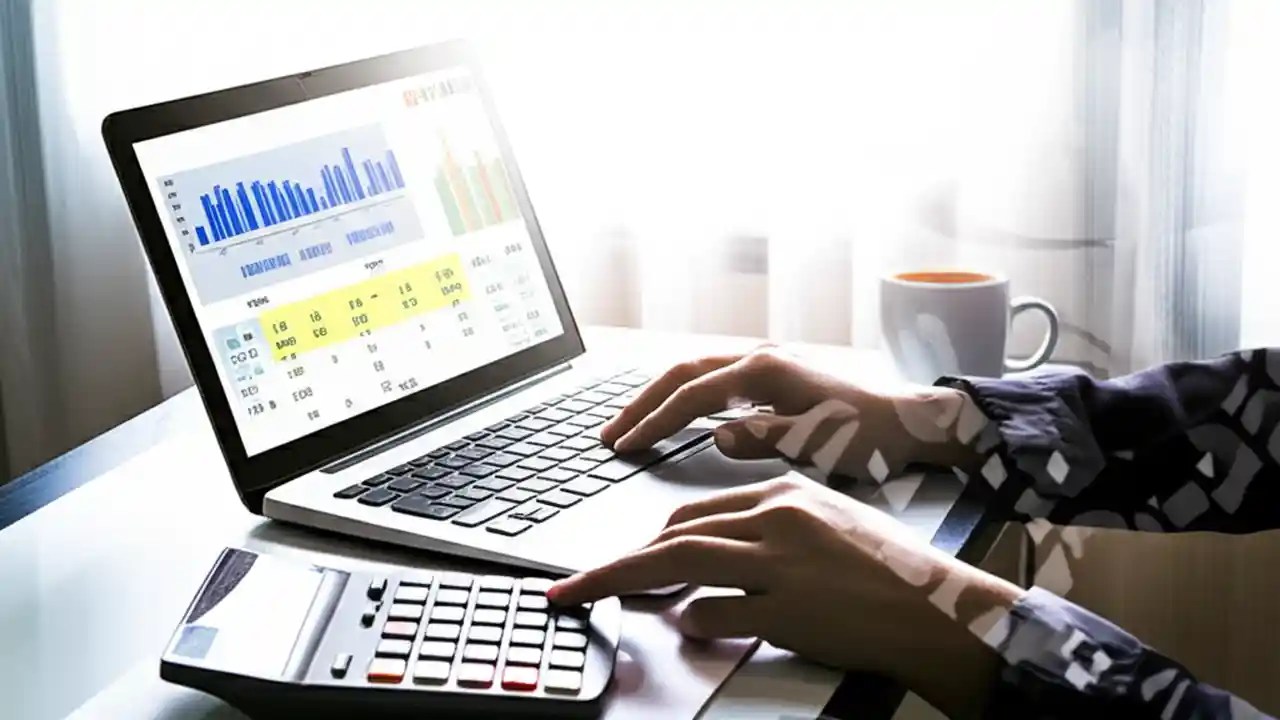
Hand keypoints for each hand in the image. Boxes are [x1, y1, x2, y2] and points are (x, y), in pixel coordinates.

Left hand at [549, 476, 1021, 717]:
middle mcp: (777, 520)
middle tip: (579, 581)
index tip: (623, 555)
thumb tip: (709, 552)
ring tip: (585, 594)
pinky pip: (716, 613)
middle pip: (676, 532)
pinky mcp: (788, 610)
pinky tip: (691, 626)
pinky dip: (693, 621)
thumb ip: (765, 530)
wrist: (938, 608)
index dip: (649, 537)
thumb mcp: (823, 525)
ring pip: (680, 562)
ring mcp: (781, 565)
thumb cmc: (886, 571)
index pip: (696, 512)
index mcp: (784, 495)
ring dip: (623, 579)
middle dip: (619, 558)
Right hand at [602, 348, 982, 480]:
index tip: (625, 446)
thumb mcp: (819, 442)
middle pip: (682, 374)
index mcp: (765, 372)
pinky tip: (674, 417)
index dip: (655, 421)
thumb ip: (764, 437)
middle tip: (609, 434)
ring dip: (659, 399)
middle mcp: (759, 359)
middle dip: (642, 404)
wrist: (909, 422)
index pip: (692, 395)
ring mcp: (765, 365)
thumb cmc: (869, 436)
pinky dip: (683, 398)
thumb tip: (717, 436)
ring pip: (694, 374)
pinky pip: (712, 382)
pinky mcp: (771, 377)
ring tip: (630, 426)